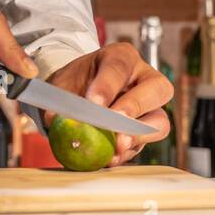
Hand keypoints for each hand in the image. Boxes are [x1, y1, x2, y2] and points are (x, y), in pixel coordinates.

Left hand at [46, 42, 172, 166]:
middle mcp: (143, 78)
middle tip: (114, 124)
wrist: (78, 95)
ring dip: (138, 136)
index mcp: (121, 57)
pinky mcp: (145, 132)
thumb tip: (53, 118)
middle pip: (157, 88)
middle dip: (134, 107)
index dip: (108, 86)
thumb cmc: (75, 83)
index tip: (93, 104)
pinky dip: (129, 152)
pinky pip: (145, 143)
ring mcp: (150, 107)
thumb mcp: (62, 84)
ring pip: (160, 121)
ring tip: (117, 146)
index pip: (119, 67)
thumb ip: (58, 99)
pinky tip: (111, 158)